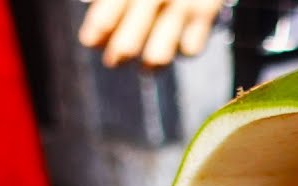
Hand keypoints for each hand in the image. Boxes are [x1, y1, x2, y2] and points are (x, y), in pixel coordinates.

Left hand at [78, 0, 223, 68]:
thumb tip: (91, 5)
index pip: (103, 21)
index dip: (94, 37)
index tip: (92, 43)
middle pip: (126, 47)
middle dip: (116, 58)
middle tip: (114, 60)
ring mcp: (181, 5)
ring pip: (158, 57)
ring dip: (149, 66)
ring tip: (145, 66)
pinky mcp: (206, 11)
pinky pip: (190, 49)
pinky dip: (182, 51)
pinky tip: (177, 43)